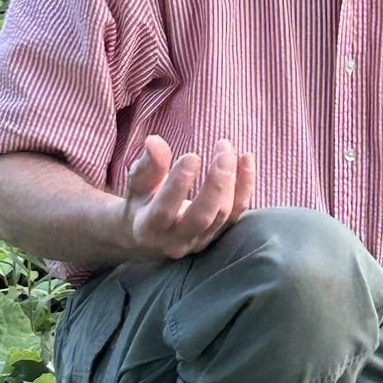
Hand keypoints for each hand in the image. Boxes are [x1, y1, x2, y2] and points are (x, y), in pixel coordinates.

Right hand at [120, 135, 254, 260]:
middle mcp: (176, 241)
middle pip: (202, 217)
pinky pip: (238, 211)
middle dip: (216, 184)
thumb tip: (154, 141)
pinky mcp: (218, 234)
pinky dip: (245, 185)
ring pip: (223, 214)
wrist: (150, 238)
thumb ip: (146, 167)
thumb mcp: (136, 187)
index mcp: (148, 229)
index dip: (179, 184)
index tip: (191, 156)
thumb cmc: (140, 205)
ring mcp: (201, 240)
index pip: (165, 210)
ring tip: (227, 149)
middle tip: (223, 152)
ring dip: (231, 180)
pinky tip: (246, 158)